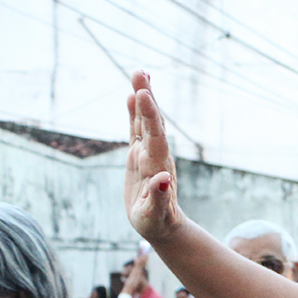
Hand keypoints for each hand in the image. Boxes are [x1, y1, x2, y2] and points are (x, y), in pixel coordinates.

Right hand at [124, 71, 181, 242]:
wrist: (163, 224)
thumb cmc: (158, 223)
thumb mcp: (156, 215)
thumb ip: (160, 197)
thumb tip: (163, 178)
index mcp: (157, 166)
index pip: (154, 137)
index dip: (149, 116)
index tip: (143, 95)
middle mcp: (154, 155)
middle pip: (150, 122)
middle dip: (146, 98)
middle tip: (140, 72)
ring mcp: (147, 153)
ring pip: (144, 121)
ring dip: (142, 98)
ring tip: (140, 73)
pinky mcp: (139, 156)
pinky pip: (136, 130)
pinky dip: (134, 113)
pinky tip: (133, 95)